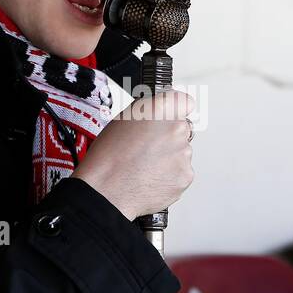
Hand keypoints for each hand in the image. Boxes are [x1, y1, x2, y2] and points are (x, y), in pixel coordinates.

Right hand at [72, 89, 195, 220]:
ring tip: (144, 167)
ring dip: (168, 159)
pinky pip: (181, 174)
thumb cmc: (108, 158)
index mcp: (160, 110)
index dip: (177, 110)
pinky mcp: (185, 176)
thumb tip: (160, 113)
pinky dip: (169, 177)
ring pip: (181, 154)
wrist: (107, 191)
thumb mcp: (122, 119)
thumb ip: (149, 112)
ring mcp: (183, 154)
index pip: (184, 101)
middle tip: (147, 150)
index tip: (171, 117)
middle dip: (168, 139)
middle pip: (181, 131)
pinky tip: (150, 178)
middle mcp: (176, 129)